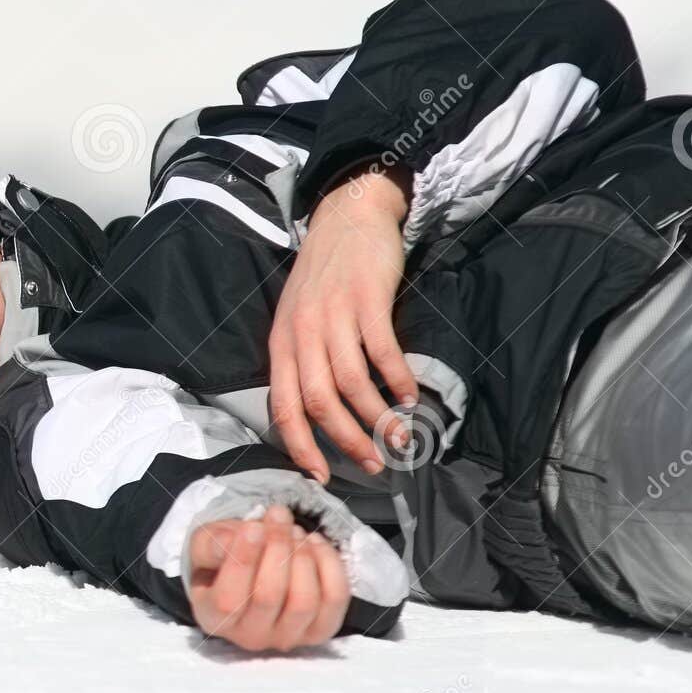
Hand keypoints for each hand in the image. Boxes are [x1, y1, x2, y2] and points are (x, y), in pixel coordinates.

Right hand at [187, 505, 349, 651]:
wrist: (250, 573)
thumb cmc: (223, 560)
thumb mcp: (205, 546)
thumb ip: (211, 544)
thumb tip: (232, 542)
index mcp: (214, 618)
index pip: (228, 601)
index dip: (243, 561)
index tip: (253, 526)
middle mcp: (250, 636)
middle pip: (269, 596)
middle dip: (277, 547)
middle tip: (278, 516)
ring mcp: (288, 637)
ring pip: (304, 600)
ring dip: (303, 555)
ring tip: (294, 531)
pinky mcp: (320, 630)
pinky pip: (334, 598)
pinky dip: (329, 564)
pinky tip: (314, 543)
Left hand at [268, 166, 417, 480]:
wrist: (346, 216)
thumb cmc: (323, 277)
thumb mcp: (297, 319)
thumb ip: (303, 360)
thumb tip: (320, 416)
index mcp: (281, 343)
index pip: (282, 406)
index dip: (300, 445)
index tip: (321, 476)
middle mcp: (302, 332)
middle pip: (318, 401)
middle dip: (346, 440)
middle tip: (374, 464)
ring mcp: (333, 315)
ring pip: (351, 383)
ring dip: (377, 418)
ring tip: (399, 438)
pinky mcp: (366, 300)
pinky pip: (383, 352)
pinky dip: (397, 380)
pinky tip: (410, 397)